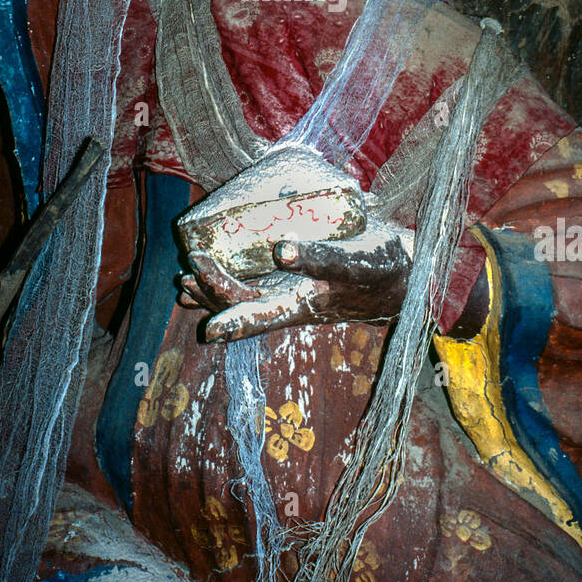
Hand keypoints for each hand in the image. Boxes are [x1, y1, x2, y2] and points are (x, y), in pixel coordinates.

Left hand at [177, 221, 410, 341]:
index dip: (234, 322)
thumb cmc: (379, 266)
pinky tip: (206, 274)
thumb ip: (320, 257)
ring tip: (183, 282)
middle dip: (212, 293)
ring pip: (242, 300)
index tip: (209, 331)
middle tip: (189, 269)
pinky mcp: (289, 284)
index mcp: (305, 304)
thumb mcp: (355, 261)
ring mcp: (288, 295)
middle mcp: (291, 304)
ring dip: (212, 292)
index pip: (262, 317)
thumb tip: (279, 250)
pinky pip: (249, 289)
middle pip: (243, 306)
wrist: (398, 277)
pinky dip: (225, 283)